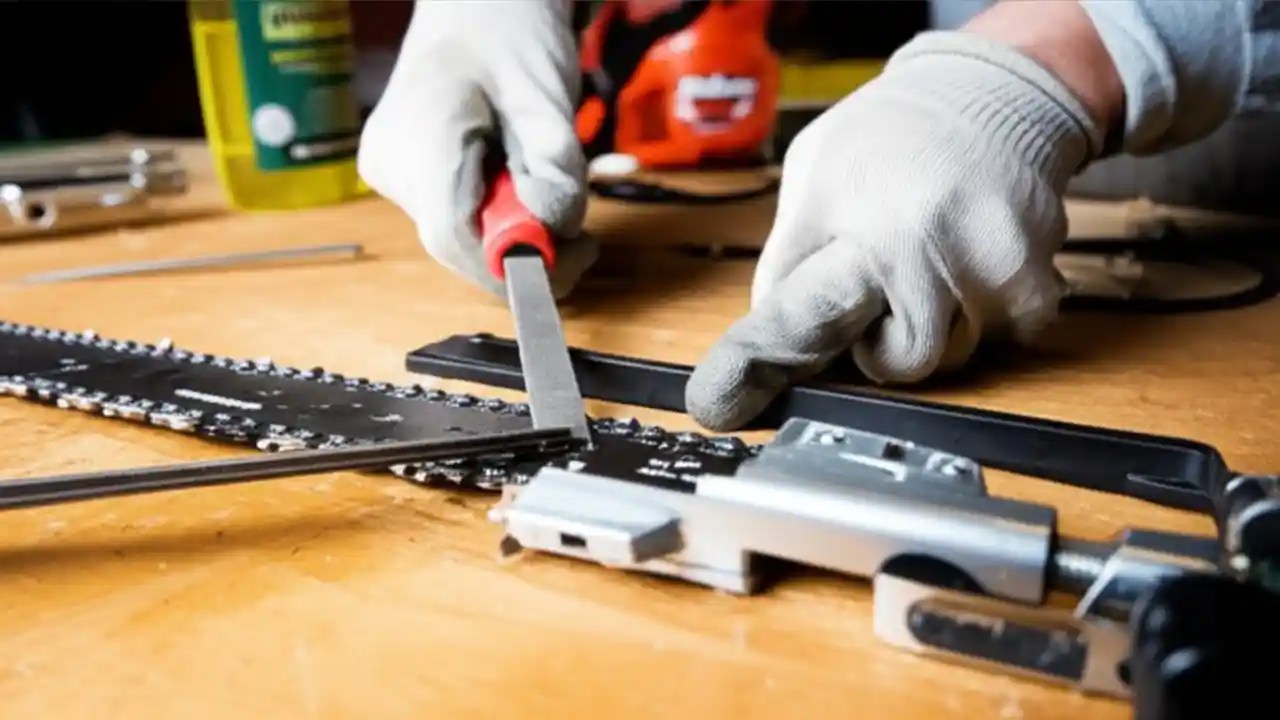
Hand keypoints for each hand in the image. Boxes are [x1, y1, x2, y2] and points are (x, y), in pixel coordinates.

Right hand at [358, 0, 596, 298]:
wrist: (475, 3)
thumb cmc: (510, 30)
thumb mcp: (548, 96)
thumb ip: (557, 168)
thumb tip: (557, 232)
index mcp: (419, 135)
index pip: (453, 236)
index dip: (513, 263)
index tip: (573, 258)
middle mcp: (391, 165)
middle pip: (461, 245)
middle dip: (527, 248)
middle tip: (582, 234)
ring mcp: (391, 175)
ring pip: (463, 240)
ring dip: (517, 231)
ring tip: (543, 182)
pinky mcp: (402, 181)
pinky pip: (459, 223)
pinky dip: (500, 218)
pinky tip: (515, 179)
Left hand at [685, 31, 1105, 430]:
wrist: (996, 89)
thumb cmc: (893, 132)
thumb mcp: (815, 171)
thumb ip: (793, 249)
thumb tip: (773, 324)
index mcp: (843, 207)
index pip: (798, 304)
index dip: (758, 360)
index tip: (718, 404)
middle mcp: (912, 236)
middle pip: (894, 361)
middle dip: (887, 345)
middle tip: (889, 289)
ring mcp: (978, 258)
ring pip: (952, 354)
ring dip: (941, 323)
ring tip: (935, 256)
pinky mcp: (1032, 275)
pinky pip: (1004, 336)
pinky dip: (992, 310)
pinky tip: (975, 256)